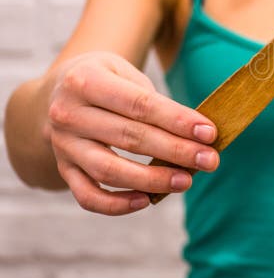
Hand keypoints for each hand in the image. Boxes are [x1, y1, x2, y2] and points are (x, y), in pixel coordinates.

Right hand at [45, 51, 218, 214]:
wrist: (58, 90)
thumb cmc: (107, 81)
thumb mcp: (125, 72)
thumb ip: (154, 100)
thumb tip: (196, 134)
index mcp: (86, 81)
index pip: (140, 105)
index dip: (177, 120)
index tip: (209, 133)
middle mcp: (68, 113)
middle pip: (129, 137)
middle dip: (175, 151)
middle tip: (210, 160)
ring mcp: (63, 144)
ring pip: (108, 170)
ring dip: (151, 180)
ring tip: (186, 181)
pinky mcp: (63, 168)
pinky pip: (86, 195)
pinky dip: (115, 204)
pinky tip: (146, 200)